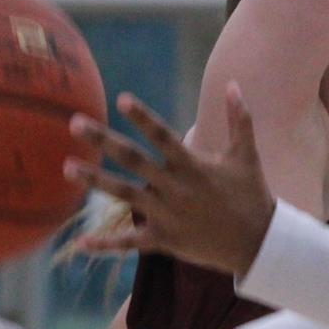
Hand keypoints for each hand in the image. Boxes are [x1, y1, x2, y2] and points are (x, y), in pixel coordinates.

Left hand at [68, 84, 274, 277]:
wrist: (261, 244)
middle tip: (74, 122)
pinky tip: (80, 242)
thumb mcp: (247, 156)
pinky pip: (131, 242)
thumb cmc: (252, 196)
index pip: (163, 136)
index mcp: (193, 165)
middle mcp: (176, 188)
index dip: (142, 117)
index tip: (120, 100)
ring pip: (124, 195)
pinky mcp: (165, 240)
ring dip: (94, 181)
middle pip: (133, 159)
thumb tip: (233, 84)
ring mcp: (168, 215)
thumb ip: (239, 120)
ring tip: (66, 167)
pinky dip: (106, 244)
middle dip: (102, 140)